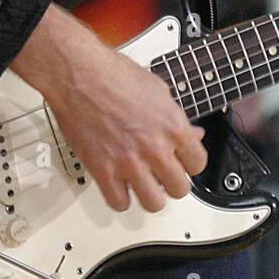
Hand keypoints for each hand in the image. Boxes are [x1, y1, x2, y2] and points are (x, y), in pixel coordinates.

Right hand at [11, 4, 207, 212]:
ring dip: (151, 194)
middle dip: (173, 181)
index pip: (198, 163)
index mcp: (172, 125)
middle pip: (179, 188)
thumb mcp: (158, 90)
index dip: (191, 163)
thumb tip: (192, 134)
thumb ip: (176, 118)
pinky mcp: (102, 171)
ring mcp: (129, 162)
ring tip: (145, 183)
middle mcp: (154, 147)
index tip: (183, 162)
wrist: (80, 74)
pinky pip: (119, 203)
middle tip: (164, 174)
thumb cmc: (114, 75)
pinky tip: (121, 185)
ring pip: (153, 203)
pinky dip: (121, 198)